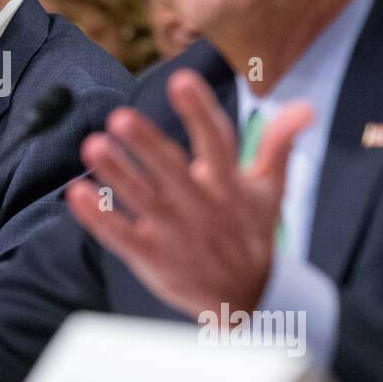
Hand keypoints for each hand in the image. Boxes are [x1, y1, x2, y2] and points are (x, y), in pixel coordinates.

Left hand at [65, 68, 311, 316]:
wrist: (247, 302)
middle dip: (148, 145)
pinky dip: (99, 216)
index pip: (217, 143)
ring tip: (94, 146)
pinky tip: (77, 192)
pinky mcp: (151, 257)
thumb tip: (305, 107)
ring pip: (142, 200)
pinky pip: (120, 235)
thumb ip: (279, 145)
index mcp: (230, 187)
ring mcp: (174, 234)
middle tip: (121, 117)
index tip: (181, 79)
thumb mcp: (271, 191)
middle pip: (172, 172)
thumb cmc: (252, 233)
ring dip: (117, 174)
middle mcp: (201, 208)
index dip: (199, 112)